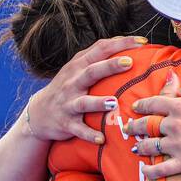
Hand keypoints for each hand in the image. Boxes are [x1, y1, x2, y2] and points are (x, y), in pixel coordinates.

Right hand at [21, 35, 145, 143]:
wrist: (39, 113)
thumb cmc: (68, 88)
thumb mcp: (78, 69)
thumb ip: (99, 57)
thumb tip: (129, 45)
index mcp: (78, 66)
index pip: (100, 49)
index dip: (120, 44)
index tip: (142, 41)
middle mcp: (72, 82)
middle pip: (91, 72)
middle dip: (109, 66)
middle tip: (128, 62)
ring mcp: (68, 103)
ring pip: (83, 102)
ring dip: (98, 102)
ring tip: (113, 102)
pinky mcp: (66, 123)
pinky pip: (79, 130)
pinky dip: (89, 134)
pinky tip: (101, 139)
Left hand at [127, 67, 180, 180]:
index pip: (154, 103)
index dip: (142, 105)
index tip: (136, 107)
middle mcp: (175, 125)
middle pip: (146, 125)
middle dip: (134, 126)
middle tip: (128, 128)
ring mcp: (178, 145)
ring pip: (150, 146)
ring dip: (140, 147)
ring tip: (135, 148)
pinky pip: (161, 169)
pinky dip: (150, 171)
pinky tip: (144, 170)